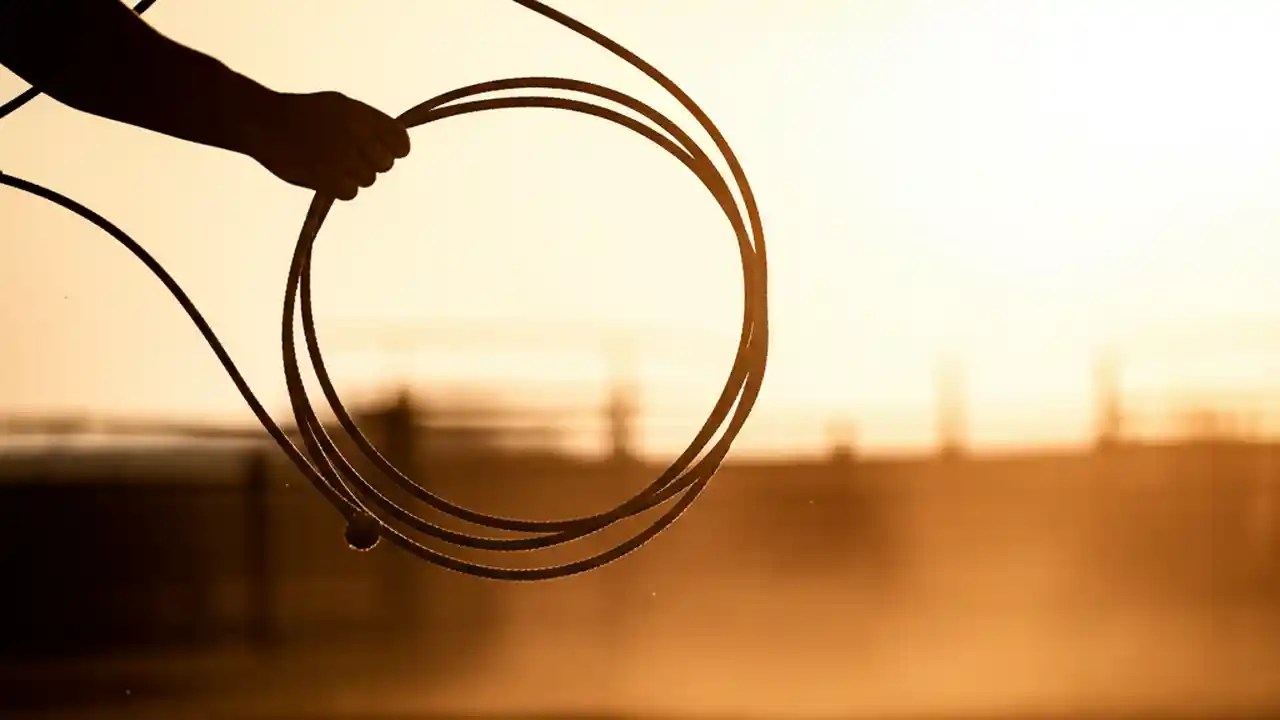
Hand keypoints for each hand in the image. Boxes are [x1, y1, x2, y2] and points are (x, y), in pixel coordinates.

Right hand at [244, 91, 410, 200]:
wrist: (265, 123)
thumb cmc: (303, 112)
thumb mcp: (340, 105)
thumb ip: (368, 122)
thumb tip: (393, 140)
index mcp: (362, 115)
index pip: (400, 141)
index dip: (397, 149)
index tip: (388, 151)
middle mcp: (357, 136)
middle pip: (385, 164)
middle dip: (372, 163)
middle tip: (352, 159)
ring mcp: (343, 159)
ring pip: (368, 180)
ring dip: (354, 176)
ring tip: (331, 163)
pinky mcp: (328, 179)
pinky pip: (350, 192)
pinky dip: (340, 187)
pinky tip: (325, 174)